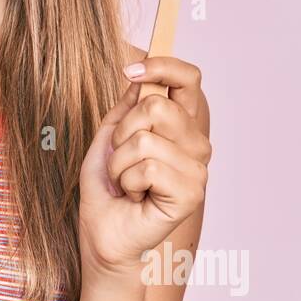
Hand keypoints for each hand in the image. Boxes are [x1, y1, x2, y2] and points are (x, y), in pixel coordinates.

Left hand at [78, 57, 211, 282]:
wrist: (103, 234)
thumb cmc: (107, 190)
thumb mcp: (109, 138)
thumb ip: (127, 107)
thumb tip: (141, 77)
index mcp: (180, 127)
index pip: (188, 80)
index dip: (162, 66)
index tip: (130, 71)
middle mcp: (195, 144)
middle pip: (156, 106)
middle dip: (123, 132)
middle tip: (121, 159)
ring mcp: (197, 169)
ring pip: (146, 139)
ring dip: (120, 163)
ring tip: (126, 183)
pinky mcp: (192, 193)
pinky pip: (148, 168)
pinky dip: (127, 182)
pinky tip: (135, 197)